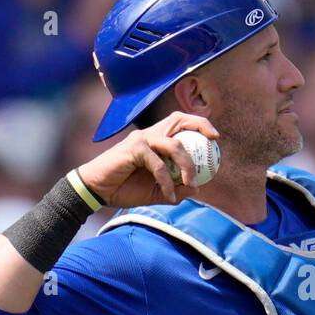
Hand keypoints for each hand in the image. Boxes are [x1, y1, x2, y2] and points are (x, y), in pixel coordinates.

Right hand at [76, 111, 218, 206]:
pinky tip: (169, 195)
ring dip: (187, 166)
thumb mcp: (156, 192)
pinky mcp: (133, 149)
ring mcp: (141, 140)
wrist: (98, 191)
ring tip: (192, 184)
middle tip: (213, 141)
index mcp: (156, 140)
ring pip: (174, 145)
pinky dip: (166, 182)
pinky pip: (158, 165)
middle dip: (199, 125)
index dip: (199, 125)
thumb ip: (176, 189)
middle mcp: (150, 135)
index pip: (180, 123)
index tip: (216, 138)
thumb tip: (197, 189)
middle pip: (178, 119)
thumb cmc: (125, 188)